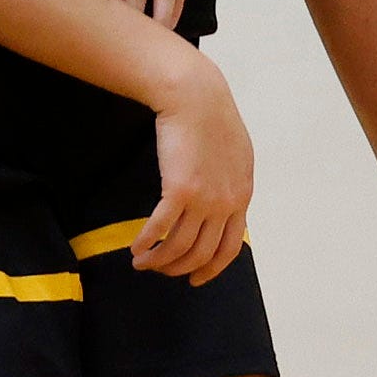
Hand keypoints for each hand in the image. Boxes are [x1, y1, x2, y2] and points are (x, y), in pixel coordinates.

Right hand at [133, 54, 252, 284]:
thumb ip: (231, 183)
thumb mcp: (236, 155)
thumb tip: (221, 205)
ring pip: (179, 247)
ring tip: (141, 263)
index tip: (194, 280)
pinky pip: (160, 228)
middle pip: (201, 253)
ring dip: (158, 261)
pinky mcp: (179, 190)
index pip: (229, 248)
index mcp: (242, 196)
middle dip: (178, 269)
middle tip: (161, 272)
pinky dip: (146, 242)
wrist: (197, 97)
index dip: (210, 269)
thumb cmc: (213, 118)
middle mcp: (226, 203)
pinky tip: (135, 248)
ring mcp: (204, 199)